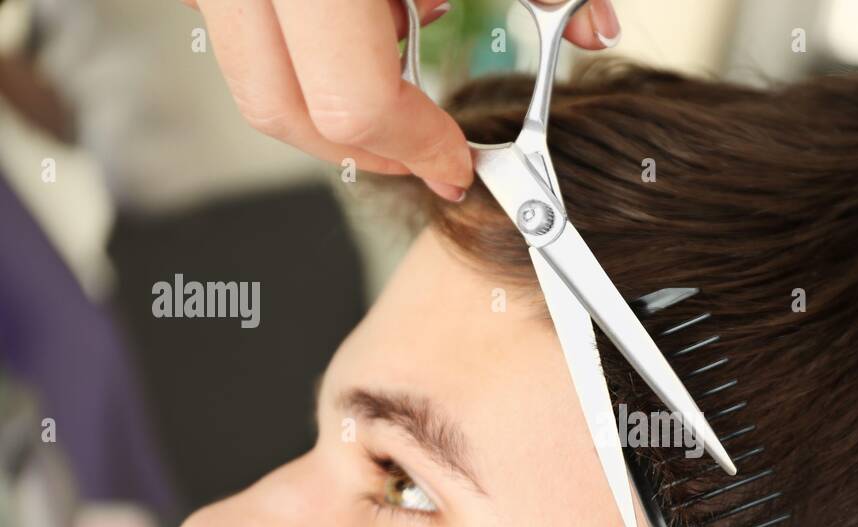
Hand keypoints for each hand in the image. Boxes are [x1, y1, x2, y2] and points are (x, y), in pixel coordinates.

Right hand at [179, 0, 620, 200]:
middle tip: (426, 149)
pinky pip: (243, 14)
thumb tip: (596, 29)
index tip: (458, 163)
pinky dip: (307, 30)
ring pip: (252, 64)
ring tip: (405, 34)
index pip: (352, 102)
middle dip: (363, 142)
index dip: (416, 146)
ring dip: (333, 79)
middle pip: (280, 105)